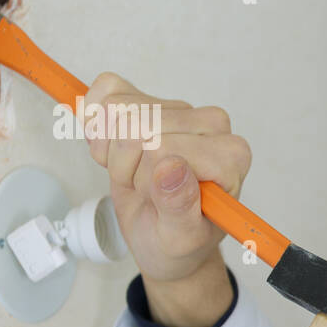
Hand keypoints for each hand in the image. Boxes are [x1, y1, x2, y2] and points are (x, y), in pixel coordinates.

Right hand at [83, 72, 251, 284]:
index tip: (157, 200)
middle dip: (127, 165)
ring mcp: (182, 108)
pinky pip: (107, 88)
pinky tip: (113, 148)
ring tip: (134, 174)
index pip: (161, 145)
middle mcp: (213, 125)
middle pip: (137, 123)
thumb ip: (180, 206)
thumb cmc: (177, 239)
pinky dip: (96, 123)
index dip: (145, 179)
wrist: (161, 237)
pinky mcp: (151, 99)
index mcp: (230, 156)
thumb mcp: (180, 238)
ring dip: (112, 150)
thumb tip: (171, 167)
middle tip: (143, 189)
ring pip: (118, 108)